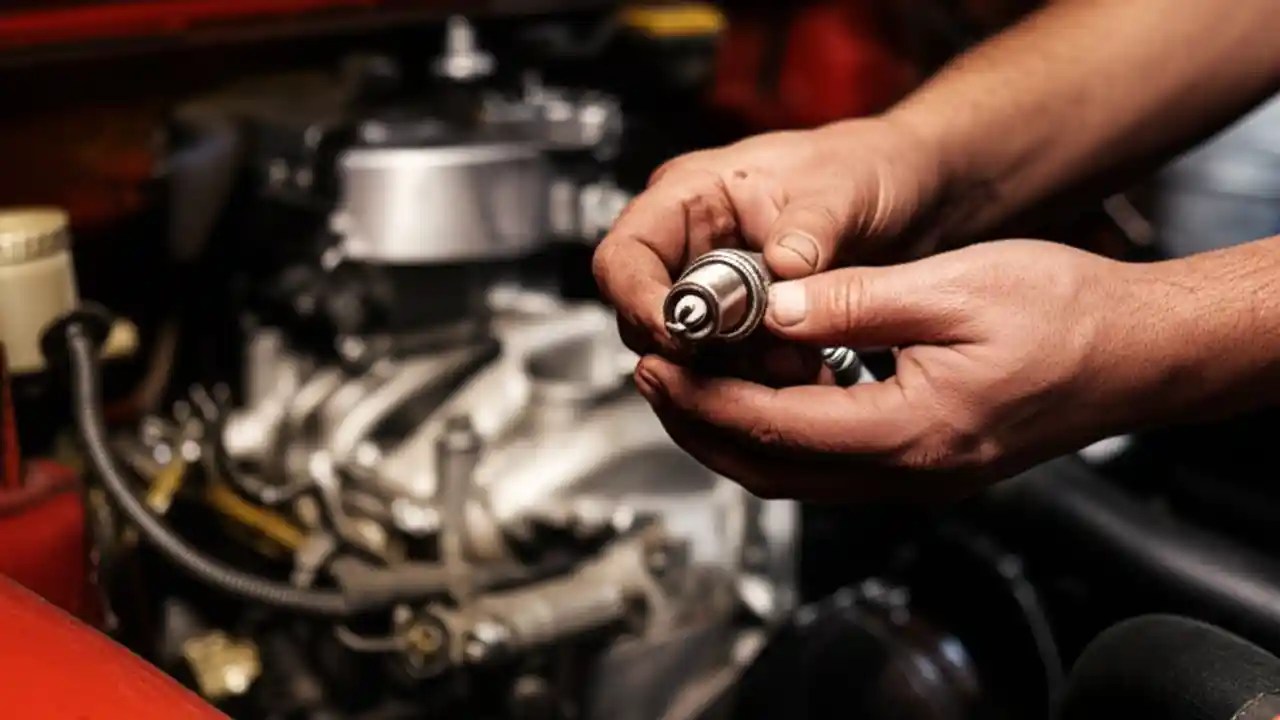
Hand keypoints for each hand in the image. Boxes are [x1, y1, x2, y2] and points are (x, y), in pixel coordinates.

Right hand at [592, 117, 946, 358]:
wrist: (915, 192)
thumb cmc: (871, 165)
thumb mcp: (846, 188)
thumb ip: (812, 227)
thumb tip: (783, 264)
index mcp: (691, 195)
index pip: (624, 257)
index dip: (639, 302)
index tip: (679, 337)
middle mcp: (691, 244)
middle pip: (646, 316)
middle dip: (693, 348)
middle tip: (749, 358)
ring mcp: (717, 288)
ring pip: (689, 352)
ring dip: (733, 370)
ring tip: (794, 360)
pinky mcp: (746, 325)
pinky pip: (730, 366)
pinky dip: (761, 377)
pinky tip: (804, 367)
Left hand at [632, 240, 1182, 501]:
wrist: (1139, 352)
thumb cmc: (1067, 316)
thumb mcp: (952, 289)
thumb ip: (854, 303)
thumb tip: (774, 309)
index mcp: (910, 430)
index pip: (774, 428)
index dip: (704, 400)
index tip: (659, 368)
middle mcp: (909, 469)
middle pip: (772, 470)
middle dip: (700, 426)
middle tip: (654, 380)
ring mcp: (918, 474)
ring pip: (797, 475)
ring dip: (733, 434)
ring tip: (689, 385)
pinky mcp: (927, 461)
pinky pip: (831, 463)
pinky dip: (780, 434)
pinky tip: (763, 393)